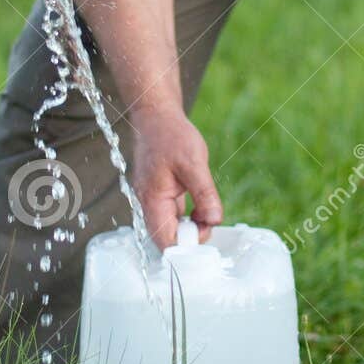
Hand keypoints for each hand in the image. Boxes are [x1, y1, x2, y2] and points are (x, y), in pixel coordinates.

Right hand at [129, 104, 222, 249]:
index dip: (185, 246)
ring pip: (171, 227)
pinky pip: (173, 215)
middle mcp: (149, 203)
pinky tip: (200, 205)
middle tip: (210, 219)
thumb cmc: (172, 136)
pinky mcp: (160, 195)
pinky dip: (188, 216)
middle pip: (167, 237)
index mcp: (153, 199)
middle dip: (190, 236)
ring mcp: (153, 200)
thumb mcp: (194, 163)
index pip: (165, 240)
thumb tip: (214, 221)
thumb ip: (205, 194)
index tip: (206, 233)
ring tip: (207, 211)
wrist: (157, 117)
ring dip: (191, 226)